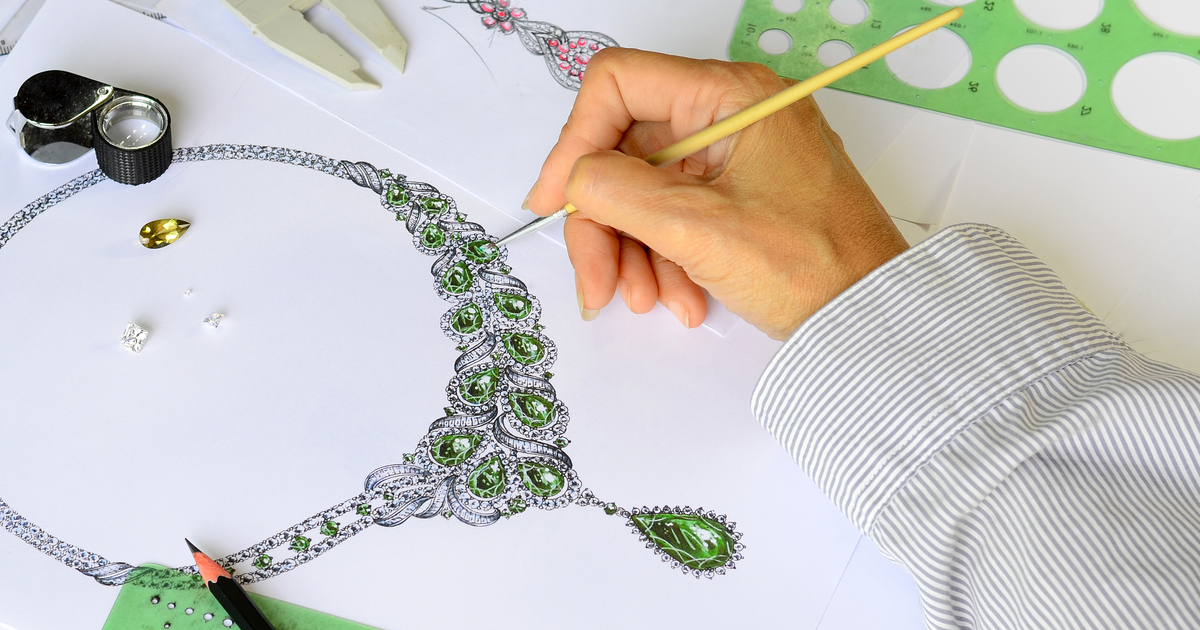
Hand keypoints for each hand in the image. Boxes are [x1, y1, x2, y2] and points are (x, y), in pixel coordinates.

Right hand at [524, 48, 907, 339]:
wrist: (871, 319)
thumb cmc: (817, 265)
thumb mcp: (698, 228)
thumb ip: (618, 193)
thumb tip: (574, 181)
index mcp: (729, 95)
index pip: (617, 85)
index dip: (575, 142)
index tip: (557, 201)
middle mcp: (730, 114)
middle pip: (624, 149)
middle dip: (605, 220)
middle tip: (597, 279)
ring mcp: (734, 155)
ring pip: (643, 189)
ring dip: (633, 250)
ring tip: (649, 298)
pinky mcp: (738, 194)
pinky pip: (673, 214)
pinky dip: (663, 257)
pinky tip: (680, 296)